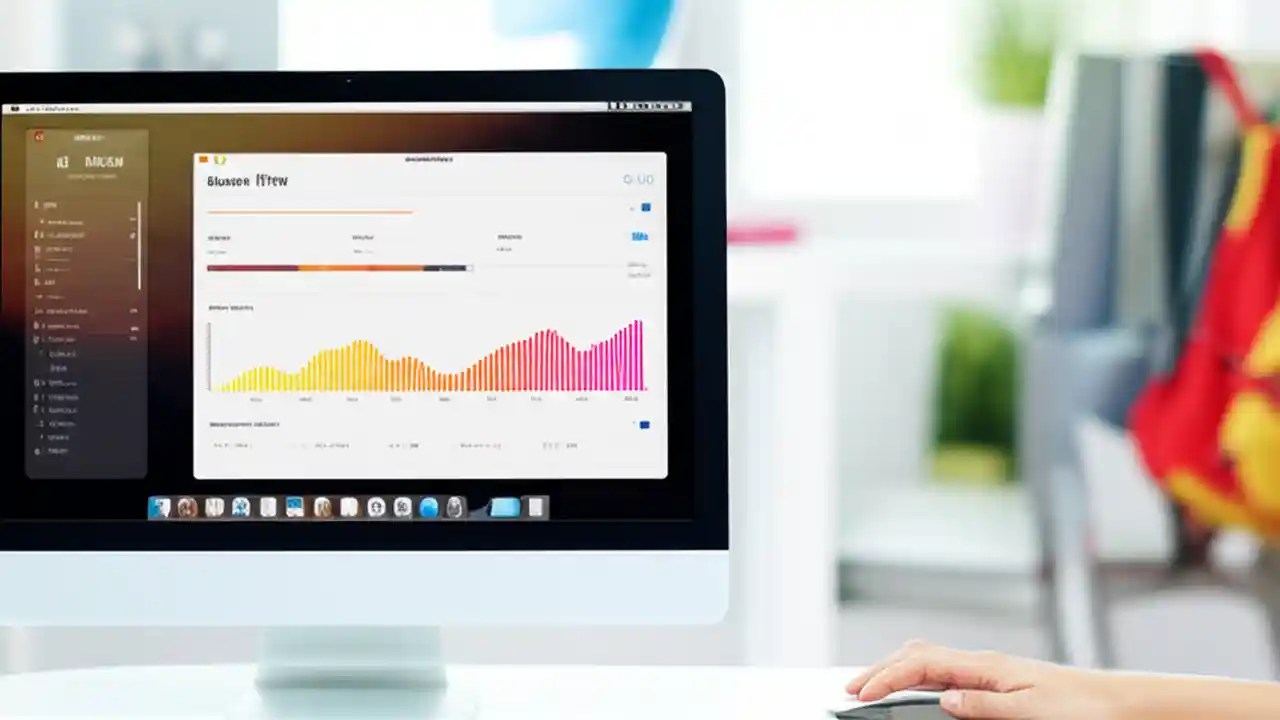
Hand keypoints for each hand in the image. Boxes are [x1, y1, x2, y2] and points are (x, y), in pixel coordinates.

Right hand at [846, 641, 1118, 719]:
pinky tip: (916, 686)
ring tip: (874, 684)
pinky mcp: (997, 680)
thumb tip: (943, 699)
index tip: (860, 692)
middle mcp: (983, 663)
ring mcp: (989, 669)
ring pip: (929, 659)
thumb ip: (983, 705)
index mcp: (985, 666)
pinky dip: (918, 673)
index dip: (886, 677)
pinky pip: (945, 669)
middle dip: (881, 669)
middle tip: (852, 688)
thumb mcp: (1030, 712)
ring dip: (897, 669)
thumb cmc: (1081, 708)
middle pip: (916, 655)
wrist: (1117, 703)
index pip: (920, 664)